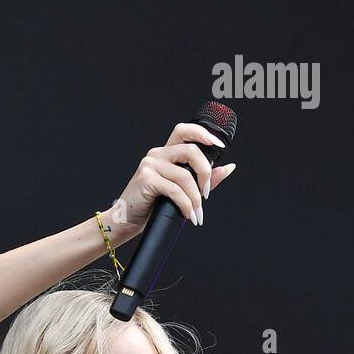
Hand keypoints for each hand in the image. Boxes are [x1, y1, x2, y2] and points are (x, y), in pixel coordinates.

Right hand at [107, 121, 236, 240]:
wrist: (124, 222)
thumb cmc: (150, 207)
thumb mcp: (179, 191)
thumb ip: (202, 178)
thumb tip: (228, 168)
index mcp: (165, 153)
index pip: (185, 131)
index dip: (203, 134)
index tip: (219, 146)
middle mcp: (157, 154)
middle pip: (191, 151)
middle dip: (205, 173)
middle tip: (207, 194)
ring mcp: (150, 165)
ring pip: (185, 175)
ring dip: (195, 198)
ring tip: (196, 213)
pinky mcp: (146, 179)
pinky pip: (175, 190)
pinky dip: (185, 204)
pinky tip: (187, 215)